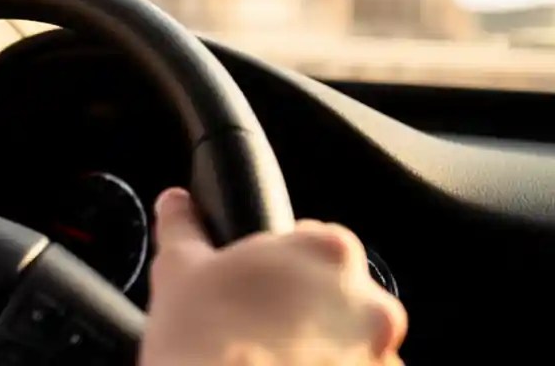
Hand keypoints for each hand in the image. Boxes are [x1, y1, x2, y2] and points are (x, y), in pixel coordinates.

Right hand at [139, 189, 406, 365]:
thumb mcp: (178, 271)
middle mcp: (368, 301)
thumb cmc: (202, 340)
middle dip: (305, 308)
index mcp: (326, 251)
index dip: (281, 263)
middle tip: (256, 328)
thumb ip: (183, 227)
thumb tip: (175, 203)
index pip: (315, 240)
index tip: (255, 285)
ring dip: (321, 347)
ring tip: (268, 359)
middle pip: (339, 293)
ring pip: (350, 342)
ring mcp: (379, 354)